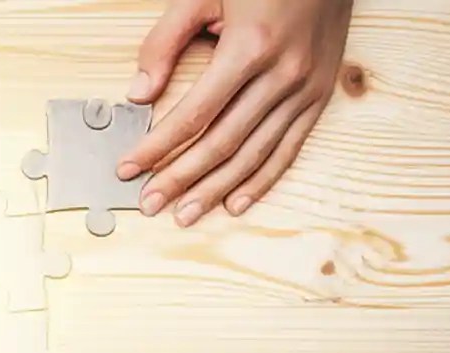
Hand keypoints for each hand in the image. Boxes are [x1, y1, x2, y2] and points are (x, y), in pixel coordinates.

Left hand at [118, 0, 352, 225]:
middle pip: (221, 142)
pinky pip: (289, 147)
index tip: (128, 168)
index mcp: (250, 47)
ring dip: (216, 189)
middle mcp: (282, 74)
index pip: (193, 115)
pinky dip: (262, 179)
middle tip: (149, 203)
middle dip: (180, 178)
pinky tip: (236, 201)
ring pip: (254, 153)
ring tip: (184, 214)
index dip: (157, 146)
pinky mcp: (320, 94)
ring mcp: (306, 88)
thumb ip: (164, 41)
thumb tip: (138, 94)